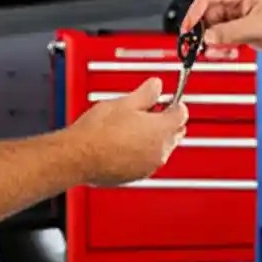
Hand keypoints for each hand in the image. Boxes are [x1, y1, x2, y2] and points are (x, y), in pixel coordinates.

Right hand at [69, 77, 187, 186]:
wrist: (79, 157)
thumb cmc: (99, 131)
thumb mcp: (125, 102)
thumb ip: (147, 93)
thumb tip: (156, 86)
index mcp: (161, 130)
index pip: (182, 114)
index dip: (174, 104)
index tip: (167, 100)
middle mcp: (160, 151)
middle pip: (176, 133)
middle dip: (167, 122)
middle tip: (151, 111)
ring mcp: (149, 166)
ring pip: (162, 148)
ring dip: (155, 138)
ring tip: (134, 127)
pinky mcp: (137, 175)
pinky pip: (148, 161)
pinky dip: (143, 152)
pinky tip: (127, 144)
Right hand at [182, 0, 261, 53]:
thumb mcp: (256, 24)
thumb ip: (229, 32)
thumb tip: (208, 37)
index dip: (195, 11)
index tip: (189, 27)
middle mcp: (235, 3)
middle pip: (207, 15)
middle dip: (203, 31)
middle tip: (198, 44)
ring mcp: (237, 18)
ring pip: (213, 30)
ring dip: (212, 42)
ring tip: (216, 51)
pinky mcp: (240, 32)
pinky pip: (222, 39)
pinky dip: (221, 47)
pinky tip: (226, 52)